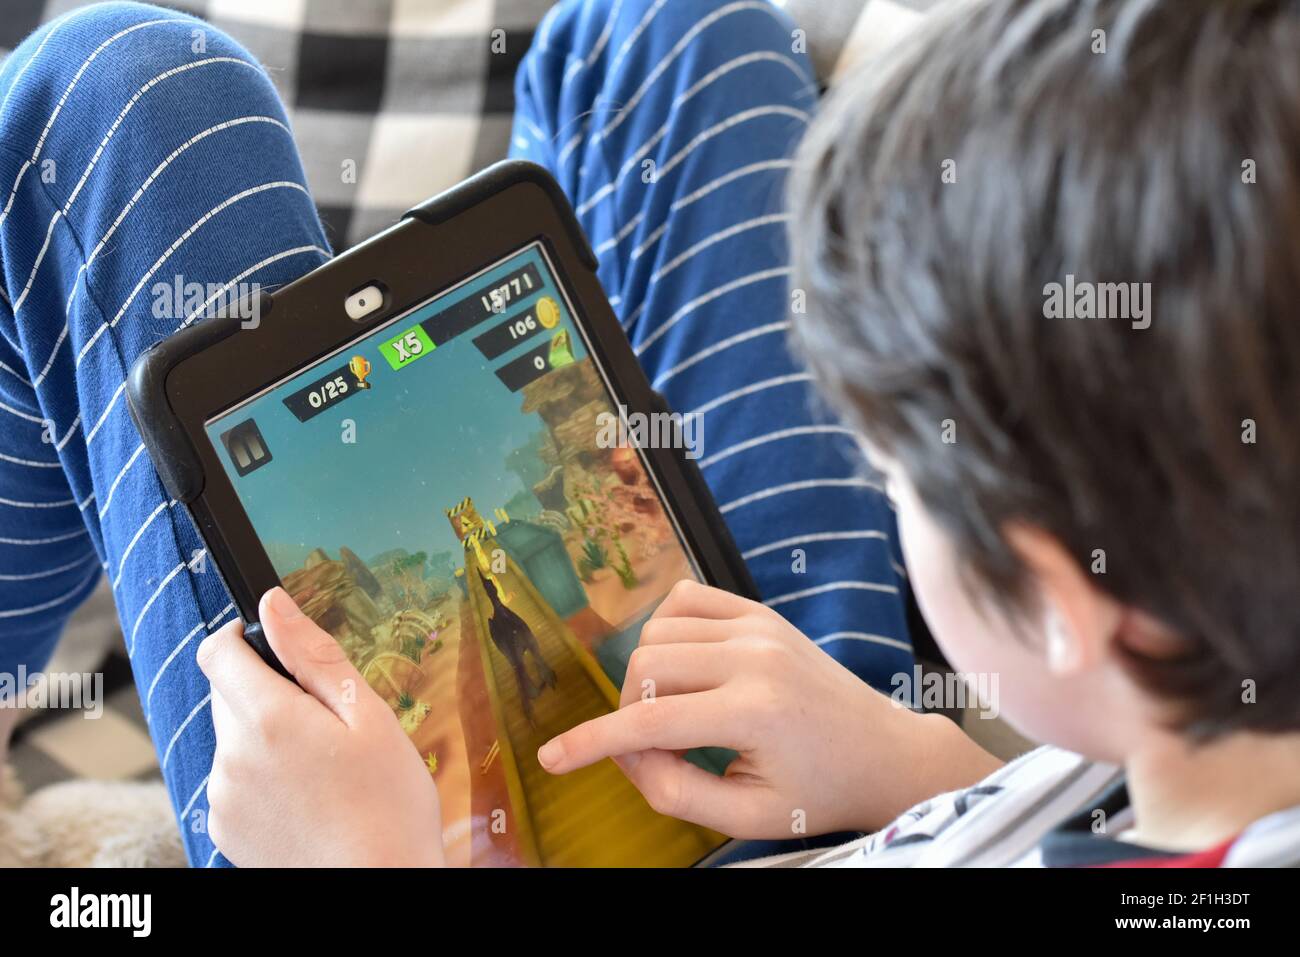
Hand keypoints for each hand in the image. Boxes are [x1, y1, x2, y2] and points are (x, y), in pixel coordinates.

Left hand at [197, 587, 443, 866]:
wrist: (379, 887)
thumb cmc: (388, 805)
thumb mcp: (367, 715)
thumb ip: (314, 655)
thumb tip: (274, 604)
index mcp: (268, 718)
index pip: (217, 652)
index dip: (240, 637)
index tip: (270, 644)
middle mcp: (231, 756)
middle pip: (227, 695)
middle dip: (265, 691)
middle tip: (323, 720)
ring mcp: (223, 797)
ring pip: (233, 739)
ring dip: (264, 736)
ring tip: (321, 767)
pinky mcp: (225, 829)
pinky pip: (234, 780)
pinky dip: (261, 776)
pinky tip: (306, 796)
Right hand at [536, 580, 998, 838]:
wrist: (882, 753)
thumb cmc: (818, 790)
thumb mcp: (747, 816)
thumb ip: (674, 790)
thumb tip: (624, 753)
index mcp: (754, 711)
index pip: (647, 721)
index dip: (591, 742)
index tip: (552, 759)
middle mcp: (753, 656)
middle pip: (644, 666)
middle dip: (629, 710)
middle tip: (657, 747)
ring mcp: (758, 625)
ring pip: (656, 630)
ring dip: (646, 672)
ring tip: (675, 711)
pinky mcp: (759, 611)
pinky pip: (683, 598)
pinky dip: (666, 628)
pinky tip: (683, 665)